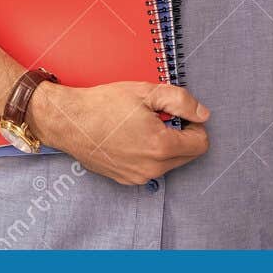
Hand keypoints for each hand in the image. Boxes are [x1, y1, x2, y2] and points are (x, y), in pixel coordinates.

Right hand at [29, 80, 209, 185]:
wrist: (69, 121)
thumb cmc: (104, 104)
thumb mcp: (147, 92)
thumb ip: (182, 101)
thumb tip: (203, 114)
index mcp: (161, 146)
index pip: (201, 144)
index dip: (194, 125)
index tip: (179, 114)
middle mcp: (152, 168)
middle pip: (187, 155)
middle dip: (180, 136)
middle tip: (158, 117)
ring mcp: (138, 177)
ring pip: (170, 163)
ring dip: (164, 145)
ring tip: (141, 127)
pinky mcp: (126, 180)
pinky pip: (151, 168)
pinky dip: (149, 155)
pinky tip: (130, 138)